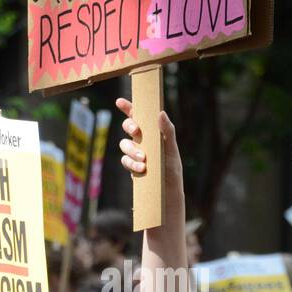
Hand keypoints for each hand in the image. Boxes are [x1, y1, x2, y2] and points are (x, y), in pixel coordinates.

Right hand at [115, 98, 183, 223]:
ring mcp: (134, 152)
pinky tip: (141, 168)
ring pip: (124, 144)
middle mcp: (141, 140)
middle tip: (136, 130)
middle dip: (129, 126)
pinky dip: (131, 163)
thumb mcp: (172, 148)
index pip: (138, 115)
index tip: (120, 101)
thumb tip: (161, 113)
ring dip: (132, 150)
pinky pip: (125, 160)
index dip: (127, 107)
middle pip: (127, 126)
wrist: (168, 191)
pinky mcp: (131, 165)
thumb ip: (167, 130)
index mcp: (151, 131)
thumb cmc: (172, 167)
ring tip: (144, 159)